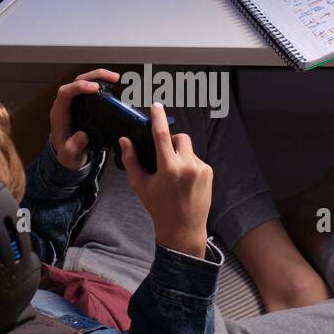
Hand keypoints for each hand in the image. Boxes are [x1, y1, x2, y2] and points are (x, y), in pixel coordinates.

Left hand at [49, 68, 119, 170]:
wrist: (69, 153)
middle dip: (94, 76)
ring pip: (85, 81)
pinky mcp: (84, 103)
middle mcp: (66, 104)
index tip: (95, 88)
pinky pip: (91, 87)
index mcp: (60, 113)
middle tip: (112, 78)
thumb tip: (82, 136)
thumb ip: (72, 148)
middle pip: (77, 81)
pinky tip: (113, 84)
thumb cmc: (67, 153)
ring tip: (115, 78)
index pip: (65, 93)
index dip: (79, 87)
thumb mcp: (68, 156)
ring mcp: (75, 102)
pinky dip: (102, 83)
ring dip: (99, 76)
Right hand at [119, 103, 212, 258]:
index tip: (156, 105)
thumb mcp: (140, 185)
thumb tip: (124, 141)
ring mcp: (201, 169)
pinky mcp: (209, 172)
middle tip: (163, 157)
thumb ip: (131, 161)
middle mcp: (187, 166)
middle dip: (171, 142)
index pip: (162, 136)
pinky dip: (188, 164)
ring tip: (174, 176)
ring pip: (188, 149)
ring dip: (179, 154)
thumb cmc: (158, 207)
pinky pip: (196, 159)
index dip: (158, 118)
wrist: (183, 228)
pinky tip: (184, 181)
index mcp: (168, 168)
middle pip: (179, 137)